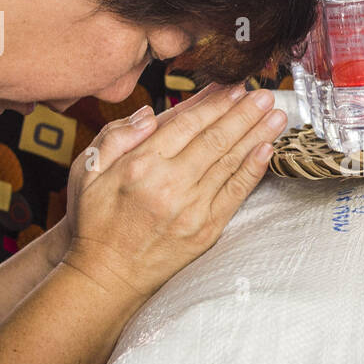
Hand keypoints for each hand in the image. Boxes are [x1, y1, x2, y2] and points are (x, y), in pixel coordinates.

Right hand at [61, 84, 286, 304]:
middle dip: (244, 113)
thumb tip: (148, 114)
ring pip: (230, 162)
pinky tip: (267, 149)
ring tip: (277, 115)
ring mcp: (192, 209)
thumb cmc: (96, 222)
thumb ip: (116, 137)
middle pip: (215, 138)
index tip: (233, 86)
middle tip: (265, 93)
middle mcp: (169, 184)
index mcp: (141, 164)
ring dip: (257, 135)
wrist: (107, 276)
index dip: (214, 102)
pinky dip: (253, 169)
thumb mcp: (86, 171)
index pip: (187, 123)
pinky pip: (235, 193)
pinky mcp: (206, 230)